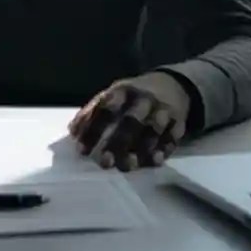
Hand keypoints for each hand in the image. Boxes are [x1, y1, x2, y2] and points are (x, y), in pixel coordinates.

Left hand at [67, 72, 190, 170]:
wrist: (172, 84)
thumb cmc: (134, 95)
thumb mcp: (113, 94)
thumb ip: (92, 111)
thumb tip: (72, 131)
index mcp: (123, 90)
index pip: (105, 109)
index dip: (93, 129)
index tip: (82, 150)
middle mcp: (144, 99)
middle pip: (131, 120)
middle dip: (118, 142)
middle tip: (105, 162)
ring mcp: (163, 109)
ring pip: (153, 129)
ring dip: (141, 149)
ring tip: (128, 166)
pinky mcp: (179, 121)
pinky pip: (172, 137)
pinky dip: (164, 149)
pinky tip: (155, 161)